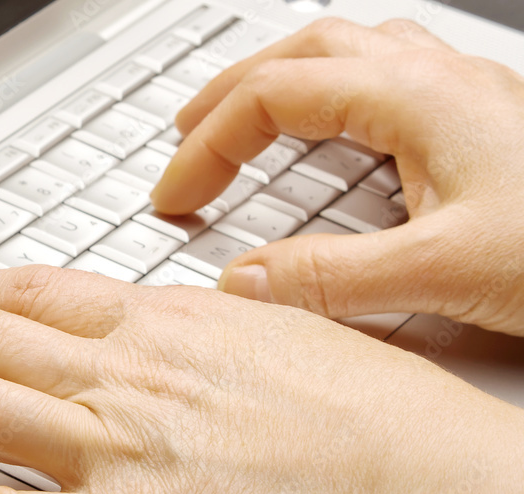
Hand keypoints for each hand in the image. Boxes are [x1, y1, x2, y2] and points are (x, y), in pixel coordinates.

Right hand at [150, 18, 523, 336]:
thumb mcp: (447, 273)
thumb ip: (333, 280)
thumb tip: (246, 283)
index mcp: (416, 98)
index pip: (273, 96)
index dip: (206, 145)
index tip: (174, 197)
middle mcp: (436, 80)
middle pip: (303, 53)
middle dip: (229, 94)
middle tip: (183, 136)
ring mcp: (460, 95)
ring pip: (345, 54)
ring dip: (279, 81)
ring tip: (240, 116)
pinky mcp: (478, 123)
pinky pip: (381, 80)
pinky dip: (329, 98)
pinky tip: (331, 132)